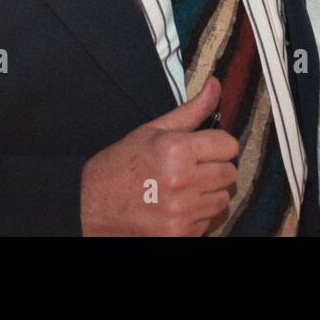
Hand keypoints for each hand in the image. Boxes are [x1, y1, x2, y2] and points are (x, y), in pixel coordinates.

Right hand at [79, 77, 238, 236]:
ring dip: (208, 194)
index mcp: (177, 150)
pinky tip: (176, 208)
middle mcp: (182, 181)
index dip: (218, 145)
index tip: (205, 149)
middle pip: (229, 174)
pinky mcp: (178, 235)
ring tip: (182, 189)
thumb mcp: (153, 130)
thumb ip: (191, 111)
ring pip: (221, 200)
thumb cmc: (121, 165)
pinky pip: (207, 222)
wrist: (89, 206)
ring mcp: (181, 212)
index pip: (229, 145)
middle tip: (192, 170)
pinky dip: (196, 216)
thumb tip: (215, 85)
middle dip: (215, 169)